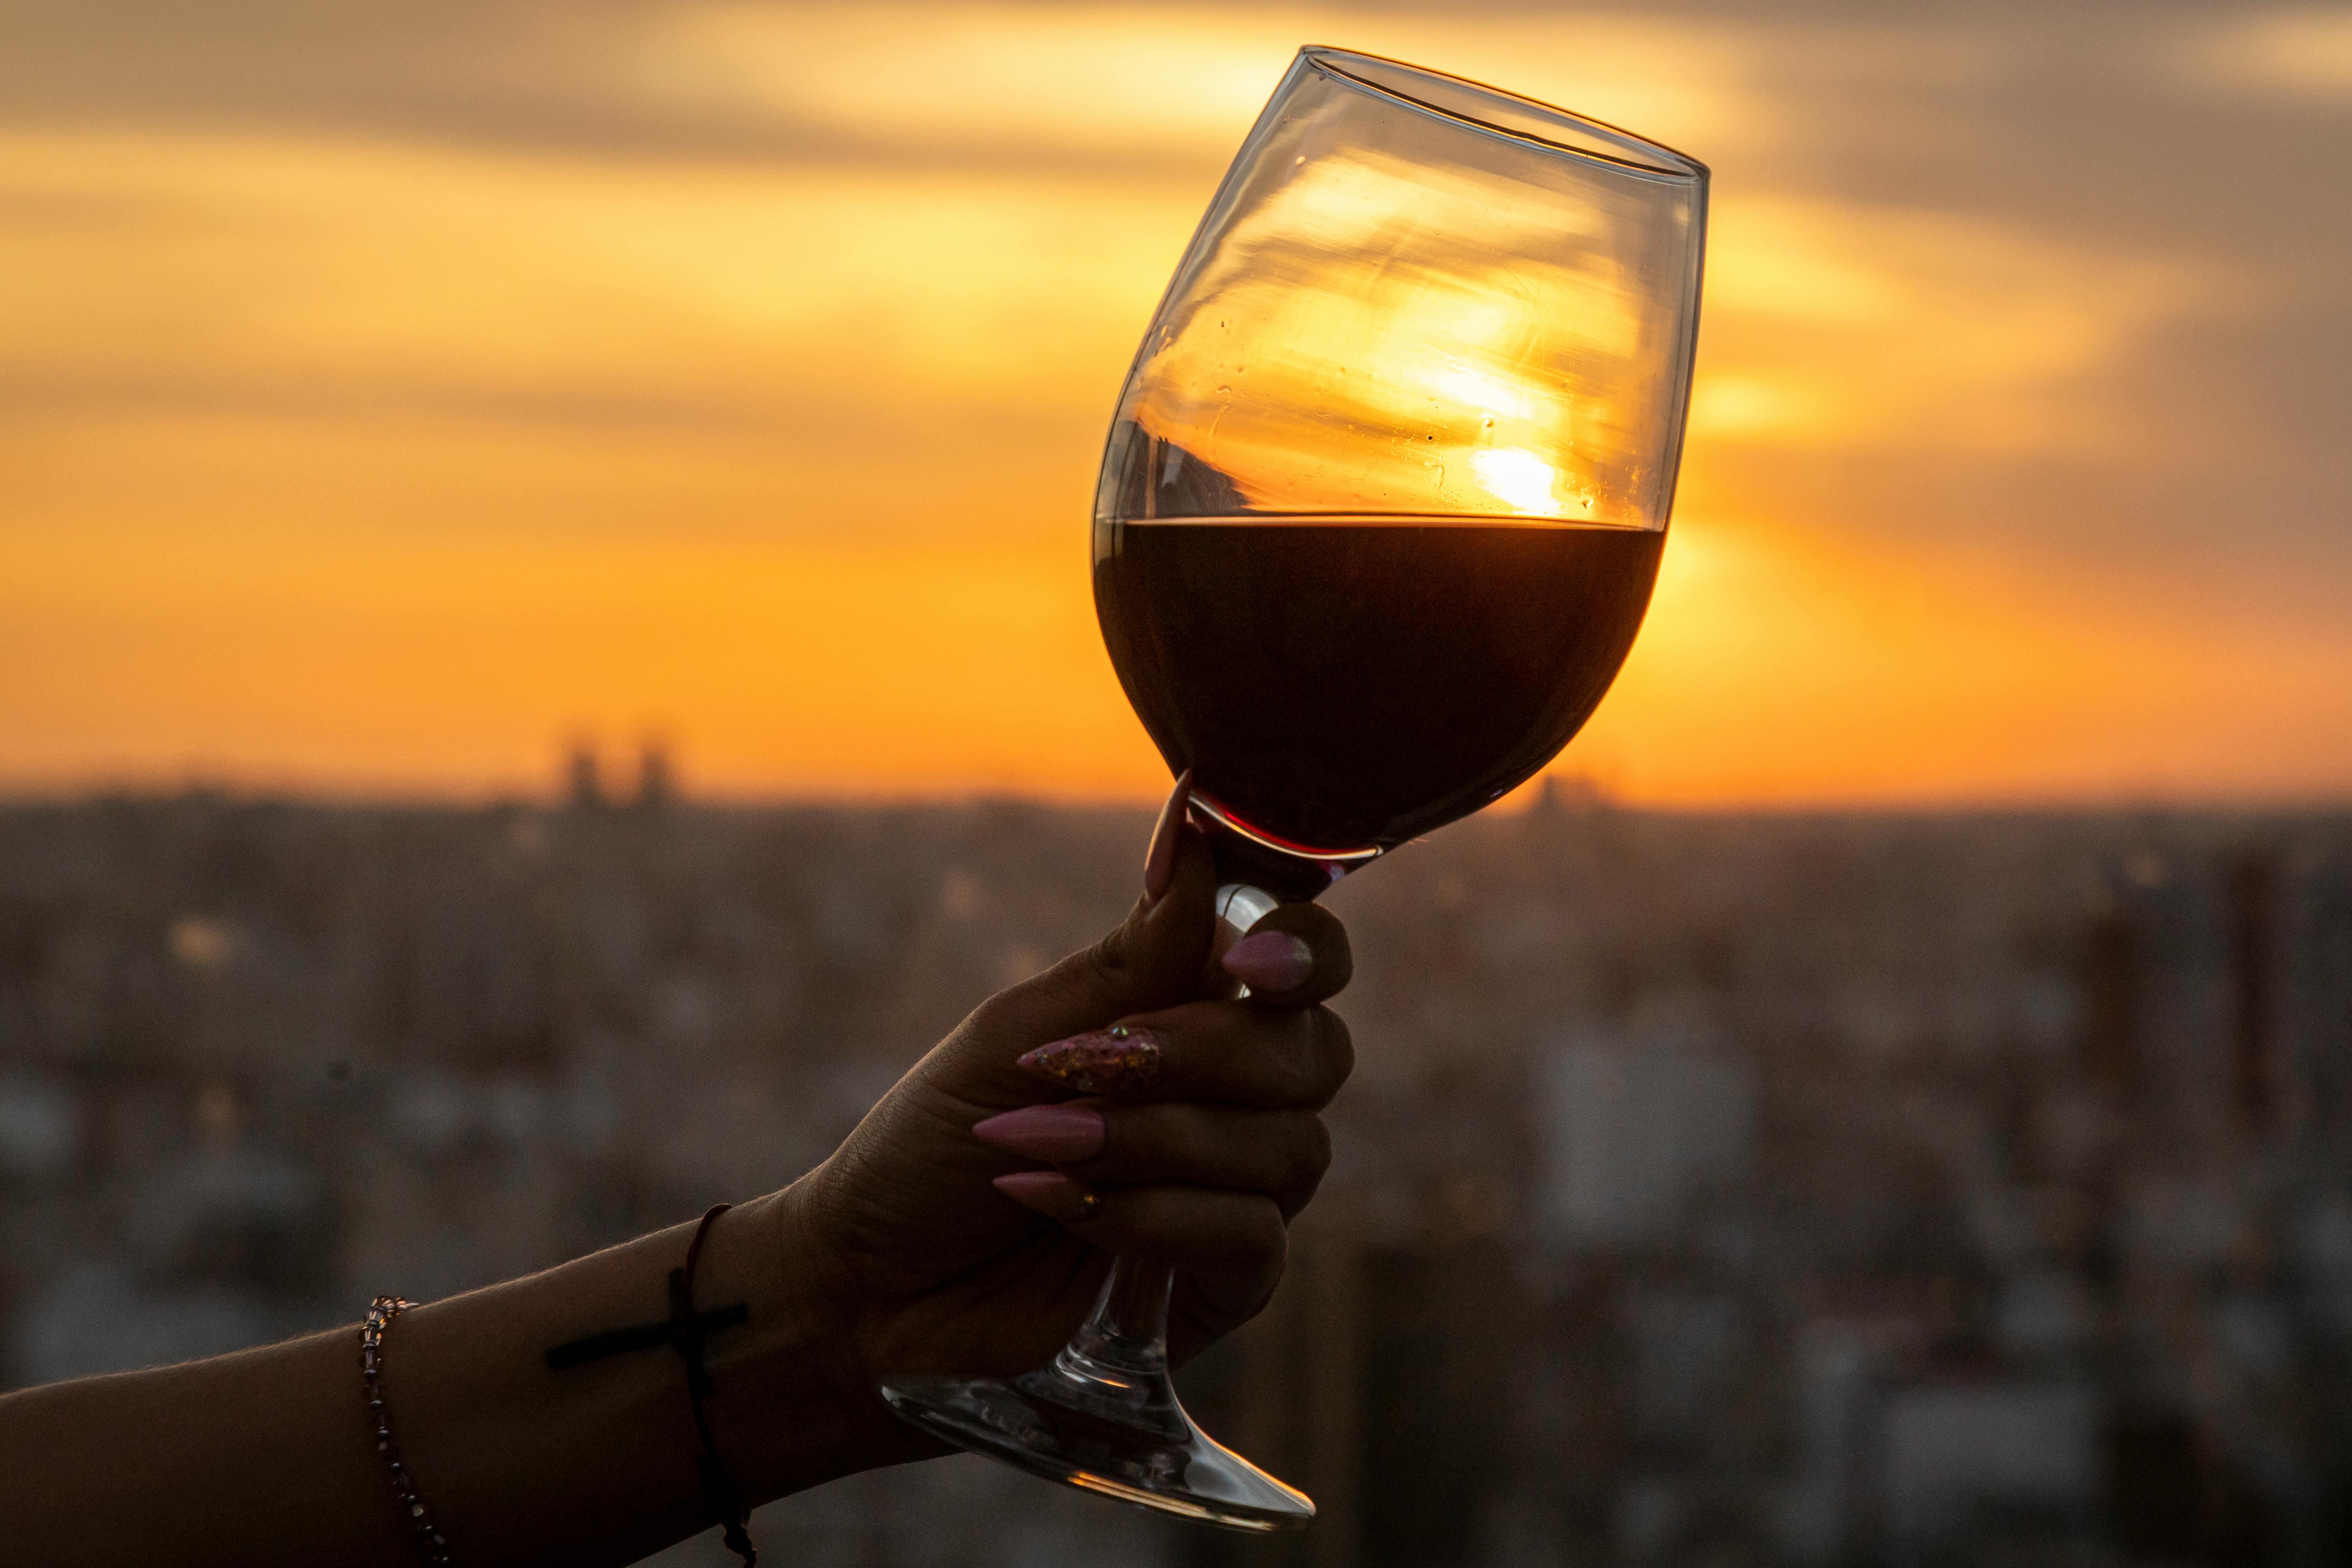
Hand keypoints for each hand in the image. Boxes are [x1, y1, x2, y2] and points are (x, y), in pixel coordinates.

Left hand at [768, 778, 1352, 1467]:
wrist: (868, 1284)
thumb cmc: (932, 1146)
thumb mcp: (1017, 1036)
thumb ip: (1127, 959)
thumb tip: (1195, 833)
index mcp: (1193, 1015)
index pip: (1305, 962)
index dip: (1304, 950)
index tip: (1244, 962)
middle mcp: (1234, 1099)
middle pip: (1316, 1052)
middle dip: (1208, 1053)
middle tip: (1094, 1066)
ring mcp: (1235, 1194)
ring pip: (1291, 1147)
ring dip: (1158, 1141)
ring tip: (1048, 1148)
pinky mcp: (1221, 1285)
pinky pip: (1255, 1238)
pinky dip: (1158, 1218)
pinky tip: (1070, 1211)